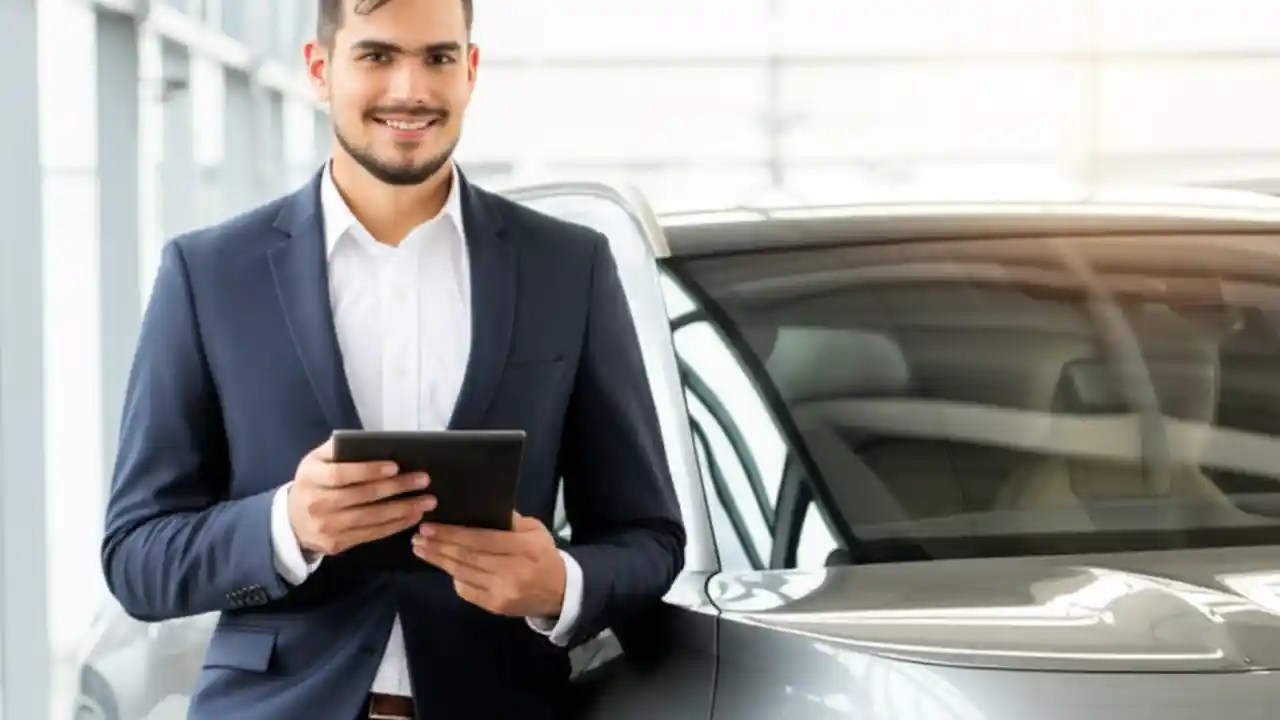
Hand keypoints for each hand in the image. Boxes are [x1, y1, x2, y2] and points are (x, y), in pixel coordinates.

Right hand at [287, 437, 437, 555]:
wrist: (292, 521)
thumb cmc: (314, 483)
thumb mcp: (316, 461)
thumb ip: (338, 449)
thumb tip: (372, 443)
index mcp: (311, 477)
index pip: (341, 474)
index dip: (368, 471)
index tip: (395, 466)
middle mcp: (316, 504)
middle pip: (360, 497)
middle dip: (395, 488)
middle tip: (422, 480)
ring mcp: (326, 527)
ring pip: (369, 519)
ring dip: (402, 510)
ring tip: (426, 501)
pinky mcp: (337, 544)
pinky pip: (371, 534)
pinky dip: (395, 525)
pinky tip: (413, 516)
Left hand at [412, 512, 566, 617]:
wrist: (559, 592)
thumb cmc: (543, 554)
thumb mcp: (534, 530)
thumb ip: (508, 520)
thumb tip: (476, 508)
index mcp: (525, 548)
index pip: (482, 540)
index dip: (453, 534)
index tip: (429, 527)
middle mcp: (513, 571)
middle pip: (468, 557)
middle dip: (439, 546)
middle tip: (418, 537)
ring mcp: (503, 592)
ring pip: (463, 574)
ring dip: (439, 561)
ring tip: (421, 549)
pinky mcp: (496, 606)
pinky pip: (467, 590)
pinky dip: (454, 577)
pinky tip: (443, 566)